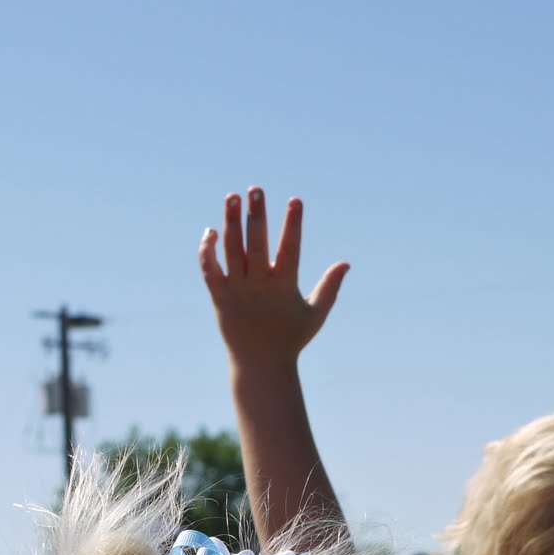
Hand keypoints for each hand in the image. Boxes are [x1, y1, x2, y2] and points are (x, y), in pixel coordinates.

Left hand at [199, 188, 348, 372]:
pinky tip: (211, 230)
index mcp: (284, 287)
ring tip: (232, 196)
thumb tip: (346, 263)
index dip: (293, 224)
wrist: (260, 366)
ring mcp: (237, 291)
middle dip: (257, 215)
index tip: (295, 200)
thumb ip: (330, 287)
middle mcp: (259, 286)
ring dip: (231, 223)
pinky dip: (208, 251)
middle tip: (256, 189)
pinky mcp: (219, 298)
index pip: (290, 249)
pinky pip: (210, 270)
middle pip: (257, 244)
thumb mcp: (315, 314)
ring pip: (231, 251)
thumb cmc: (290, 339)